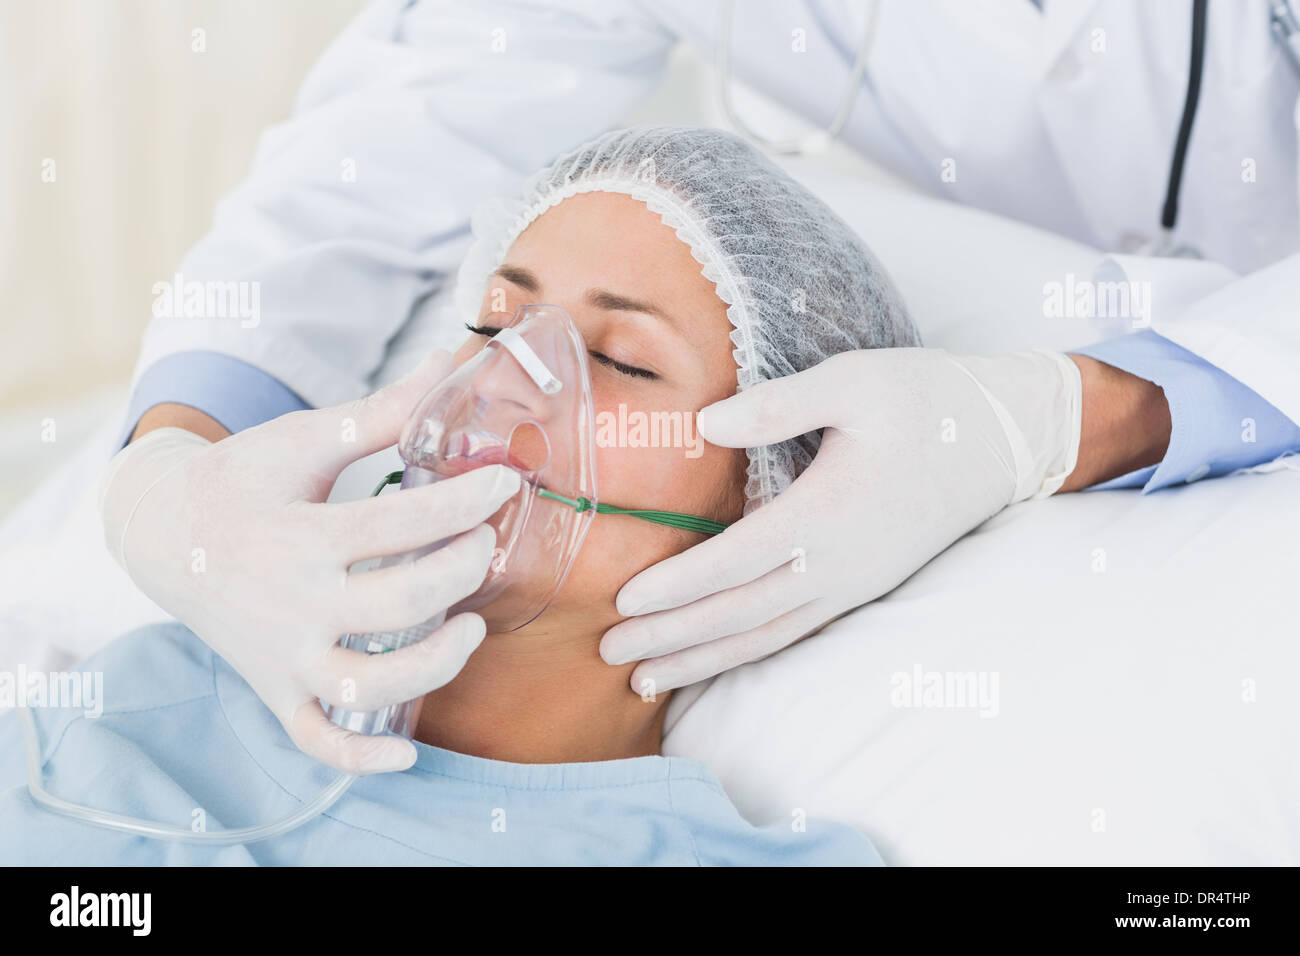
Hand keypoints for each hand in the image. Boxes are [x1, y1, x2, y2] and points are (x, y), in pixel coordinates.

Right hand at [99, 351, 520, 772]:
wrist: (160, 532)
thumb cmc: (241, 479)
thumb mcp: (303, 439)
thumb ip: (381, 413)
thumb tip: (449, 361)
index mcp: (299, 534)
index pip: (403, 523)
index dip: (468, 501)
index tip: (506, 481)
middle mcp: (291, 604)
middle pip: (401, 603)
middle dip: (462, 569)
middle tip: (484, 543)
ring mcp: (282, 655)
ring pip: (369, 686)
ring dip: (435, 665)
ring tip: (470, 627)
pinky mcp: (275, 688)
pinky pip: (318, 740)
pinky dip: (361, 758)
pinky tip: (409, 751)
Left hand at [600, 347, 1082, 691]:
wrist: (1007, 438)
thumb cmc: (929, 401)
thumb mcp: (857, 382)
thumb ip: (780, 404)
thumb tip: (705, 423)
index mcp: (829, 513)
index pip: (735, 560)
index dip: (677, 585)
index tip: (623, 600)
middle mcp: (838, 563)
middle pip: (740, 613)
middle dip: (673, 637)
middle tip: (609, 653)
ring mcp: (853, 583)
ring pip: (765, 636)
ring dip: (702, 660)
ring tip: (644, 680)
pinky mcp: (863, 586)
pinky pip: (793, 631)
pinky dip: (746, 652)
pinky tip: (713, 660)